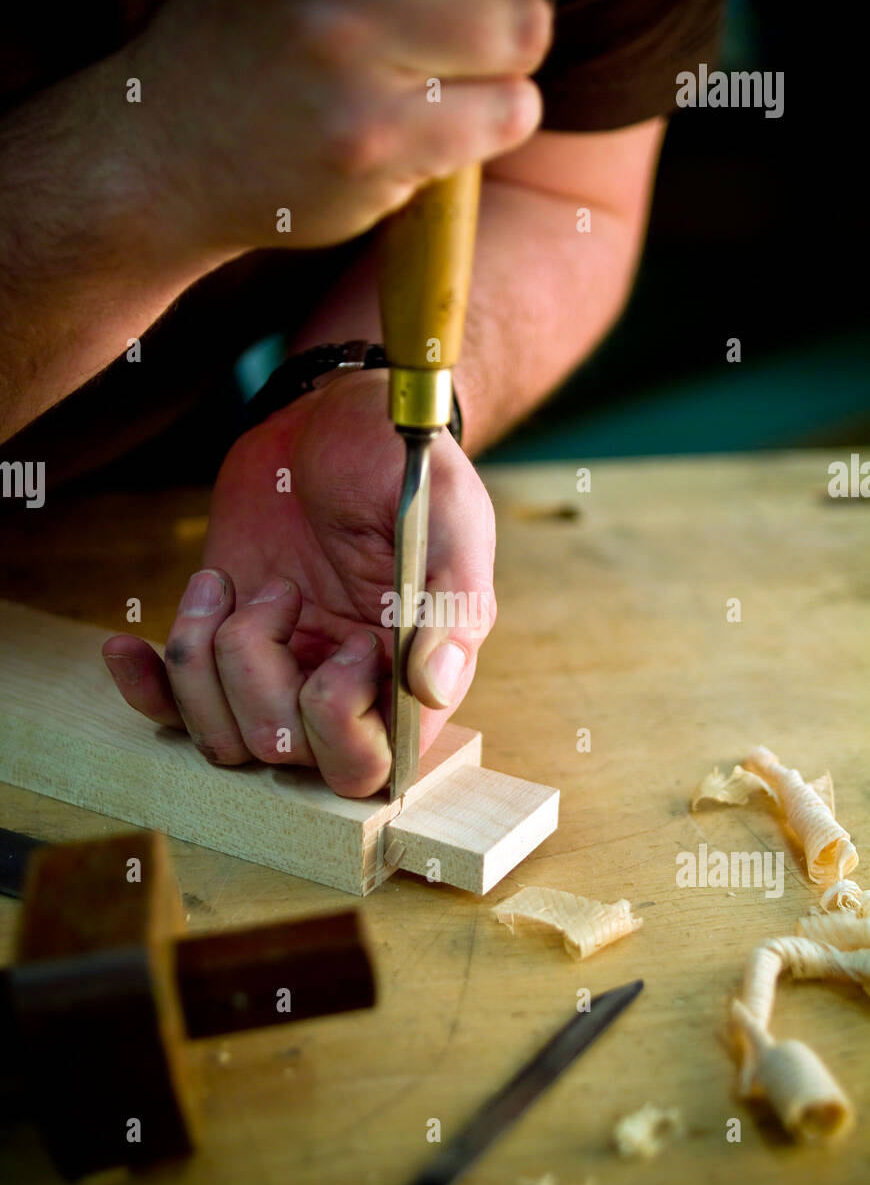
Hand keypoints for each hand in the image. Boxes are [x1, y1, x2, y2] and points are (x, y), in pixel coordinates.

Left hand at [102, 371, 496, 795]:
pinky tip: (128, 646)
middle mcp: (346, 692)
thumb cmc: (399, 461)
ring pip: (223, 736)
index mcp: (409, 677)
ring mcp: (279, 675)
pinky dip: (147, 685)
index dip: (341, 717)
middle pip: (287, 755)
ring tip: (225, 582)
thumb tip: (432, 687)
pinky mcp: (222, 651)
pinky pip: (174, 708)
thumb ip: (452, 601)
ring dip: (205, 658)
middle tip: (281, 592)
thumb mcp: (444, 514)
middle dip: (260, 678)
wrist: (330, 418)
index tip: (353, 640)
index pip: (371, 766)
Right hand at [126, 0, 551, 252]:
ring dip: (504, 75)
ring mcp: (349, 57)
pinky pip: (503, 115)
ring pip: (520, 40)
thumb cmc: (250, 46)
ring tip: (449, 92)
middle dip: (508, 11)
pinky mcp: (370, 140)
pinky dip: (493, 126)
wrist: (166, 156)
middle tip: (466, 46)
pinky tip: (435, 135)